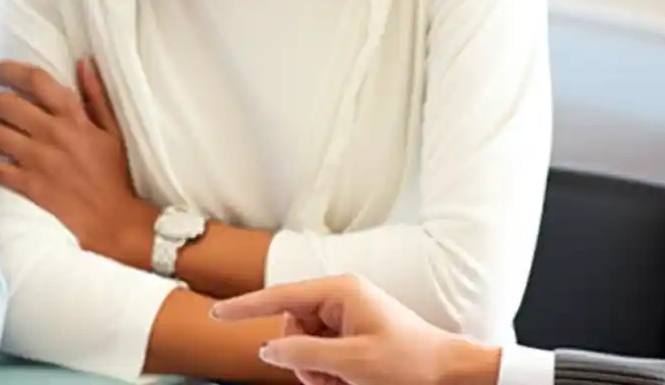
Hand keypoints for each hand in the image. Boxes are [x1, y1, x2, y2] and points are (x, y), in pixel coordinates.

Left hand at [0, 58, 157, 266]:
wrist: (113, 219)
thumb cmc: (114, 174)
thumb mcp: (112, 130)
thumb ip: (96, 95)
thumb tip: (84, 61)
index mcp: (73, 117)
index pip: (35, 80)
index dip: (7, 69)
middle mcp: (52, 133)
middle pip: (6, 104)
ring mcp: (38, 160)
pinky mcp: (29, 185)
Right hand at [211, 276, 500, 384]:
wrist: (450, 374)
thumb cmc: (411, 362)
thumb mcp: (353, 361)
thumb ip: (304, 352)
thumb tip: (267, 348)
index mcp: (340, 290)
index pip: (279, 296)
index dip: (244, 307)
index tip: (214, 314)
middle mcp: (340, 298)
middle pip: (290, 328)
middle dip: (300, 358)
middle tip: (328, 379)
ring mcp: (346, 317)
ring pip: (302, 346)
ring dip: (314, 370)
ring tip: (344, 383)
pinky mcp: (351, 336)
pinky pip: (319, 354)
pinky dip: (326, 373)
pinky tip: (348, 382)